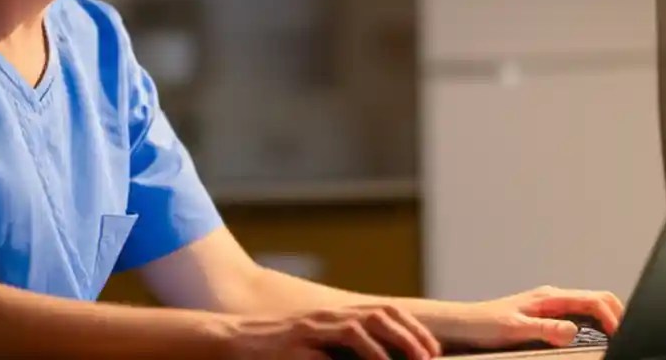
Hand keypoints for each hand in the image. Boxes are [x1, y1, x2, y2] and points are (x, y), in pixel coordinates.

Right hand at [223, 304, 442, 359]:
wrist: (233, 340)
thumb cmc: (278, 347)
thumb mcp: (317, 341)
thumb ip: (345, 346)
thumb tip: (380, 356)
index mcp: (337, 314)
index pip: (385, 311)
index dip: (413, 328)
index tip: (433, 349)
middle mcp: (328, 316)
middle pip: (379, 314)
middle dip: (409, 335)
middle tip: (429, 357)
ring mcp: (311, 329)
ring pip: (358, 328)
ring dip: (388, 346)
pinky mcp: (294, 346)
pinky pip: (327, 353)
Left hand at [432, 285, 624, 350]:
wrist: (460, 325)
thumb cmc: (483, 325)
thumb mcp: (515, 329)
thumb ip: (546, 329)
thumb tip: (573, 331)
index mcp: (550, 297)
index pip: (595, 300)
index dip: (614, 317)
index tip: (622, 336)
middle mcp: (553, 299)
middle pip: (598, 300)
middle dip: (618, 315)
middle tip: (628, 338)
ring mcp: (550, 307)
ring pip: (590, 308)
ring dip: (607, 320)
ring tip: (617, 338)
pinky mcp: (545, 317)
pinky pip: (578, 318)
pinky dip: (593, 326)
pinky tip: (594, 340)